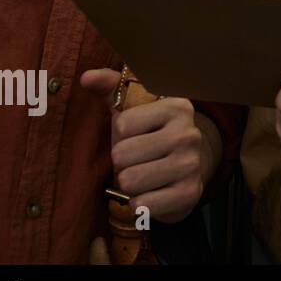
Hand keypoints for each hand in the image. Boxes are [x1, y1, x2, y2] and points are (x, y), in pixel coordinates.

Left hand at [81, 68, 214, 224]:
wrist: (194, 163)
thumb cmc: (154, 134)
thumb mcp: (136, 108)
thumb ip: (112, 88)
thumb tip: (86, 77)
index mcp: (177, 107)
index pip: (123, 124)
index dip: (121, 134)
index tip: (137, 134)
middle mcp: (188, 134)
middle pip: (123, 155)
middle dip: (123, 162)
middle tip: (139, 159)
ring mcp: (191, 165)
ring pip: (130, 181)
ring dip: (130, 183)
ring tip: (144, 175)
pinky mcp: (189, 193)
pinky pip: (142, 204)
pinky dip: (139, 202)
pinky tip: (152, 192)